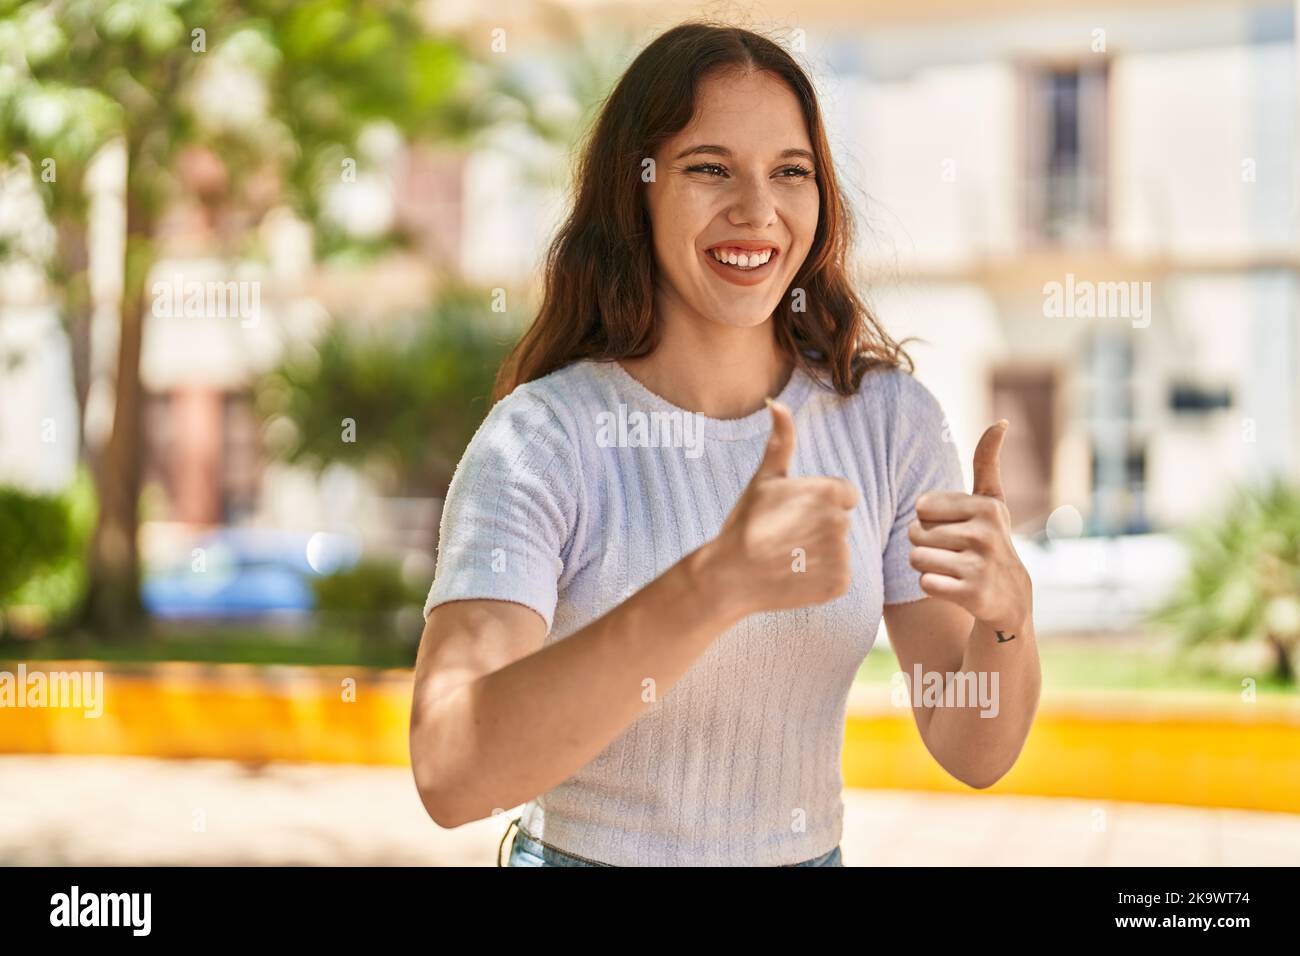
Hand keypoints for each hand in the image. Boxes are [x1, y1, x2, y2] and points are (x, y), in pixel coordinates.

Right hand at [704, 398, 858, 615]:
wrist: (729, 575)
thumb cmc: (746, 523)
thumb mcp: (763, 478)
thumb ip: (781, 441)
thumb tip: (778, 403)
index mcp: (828, 491)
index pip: (843, 496)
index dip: (817, 505)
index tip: (791, 515)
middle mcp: (839, 521)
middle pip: (840, 522)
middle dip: (818, 529)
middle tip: (785, 537)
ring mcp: (840, 554)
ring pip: (839, 550)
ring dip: (819, 555)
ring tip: (787, 557)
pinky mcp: (839, 583)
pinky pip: (838, 577)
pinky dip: (821, 580)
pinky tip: (795, 576)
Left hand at [906, 420, 1032, 634]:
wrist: (1010, 598)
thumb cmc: (990, 540)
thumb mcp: (992, 501)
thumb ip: (987, 462)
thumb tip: (1000, 422)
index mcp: (986, 506)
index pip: (921, 507)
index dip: (929, 520)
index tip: (954, 527)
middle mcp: (986, 534)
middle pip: (915, 533)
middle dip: (925, 544)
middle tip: (953, 552)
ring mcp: (981, 566)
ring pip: (916, 558)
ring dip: (926, 565)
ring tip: (953, 567)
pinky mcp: (973, 594)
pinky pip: (926, 583)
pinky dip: (933, 586)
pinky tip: (955, 586)